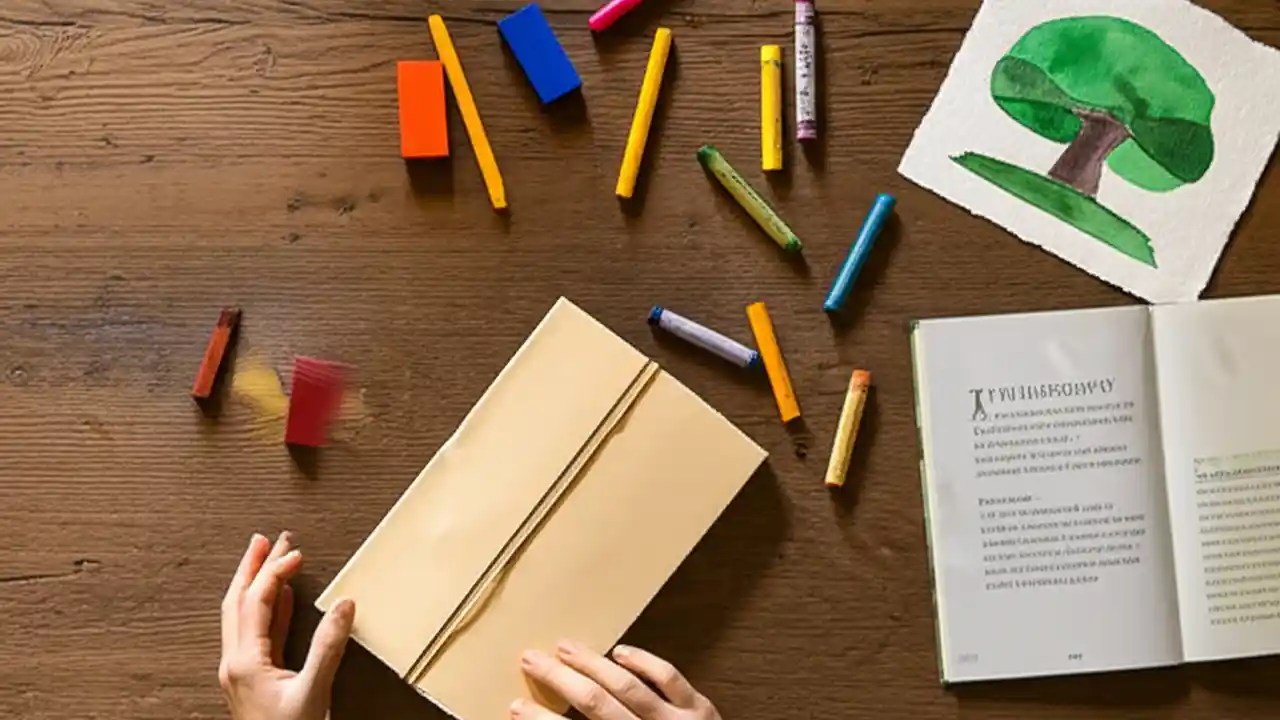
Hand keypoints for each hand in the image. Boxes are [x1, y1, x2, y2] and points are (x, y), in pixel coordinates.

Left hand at [219, 532, 355, 719]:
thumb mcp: (313, 692)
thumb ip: (328, 647)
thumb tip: (343, 606)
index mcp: (244, 661)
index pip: (255, 602)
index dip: (275, 572)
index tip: (297, 553)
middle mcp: (236, 662)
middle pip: (236, 602)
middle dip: (251, 567)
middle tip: (265, 539)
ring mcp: (241, 671)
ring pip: (241, 615)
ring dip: (255, 584)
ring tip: (269, 559)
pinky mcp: (252, 679)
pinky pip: (256, 633)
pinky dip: (267, 610)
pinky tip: (280, 601)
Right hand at [513, 642, 721, 719]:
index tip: (515, 705)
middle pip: (595, 704)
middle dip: (560, 679)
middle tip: (531, 659)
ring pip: (628, 686)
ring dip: (592, 664)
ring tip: (565, 647)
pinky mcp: (701, 710)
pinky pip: (670, 679)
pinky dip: (644, 663)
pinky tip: (621, 651)